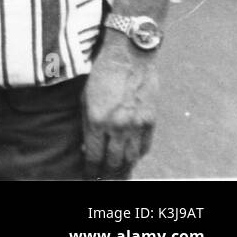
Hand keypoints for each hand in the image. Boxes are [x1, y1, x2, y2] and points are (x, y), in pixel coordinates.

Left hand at [82, 37, 158, 178]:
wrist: (129, 55)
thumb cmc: (101, 73)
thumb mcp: (85, 97)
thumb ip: (87, 124)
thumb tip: (87, 147)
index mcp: (97, 119)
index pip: (94, 155)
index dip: (91, 169)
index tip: (89, 175)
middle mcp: (118, 126)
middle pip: (113, 161)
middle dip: (107, 174)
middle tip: (103, 180)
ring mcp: (137, 125)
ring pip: (130, 158)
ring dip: (123, 169)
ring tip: (117, 176)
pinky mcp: (151, 121)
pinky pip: (144, 147)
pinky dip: (137, 155)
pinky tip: (131, 159)